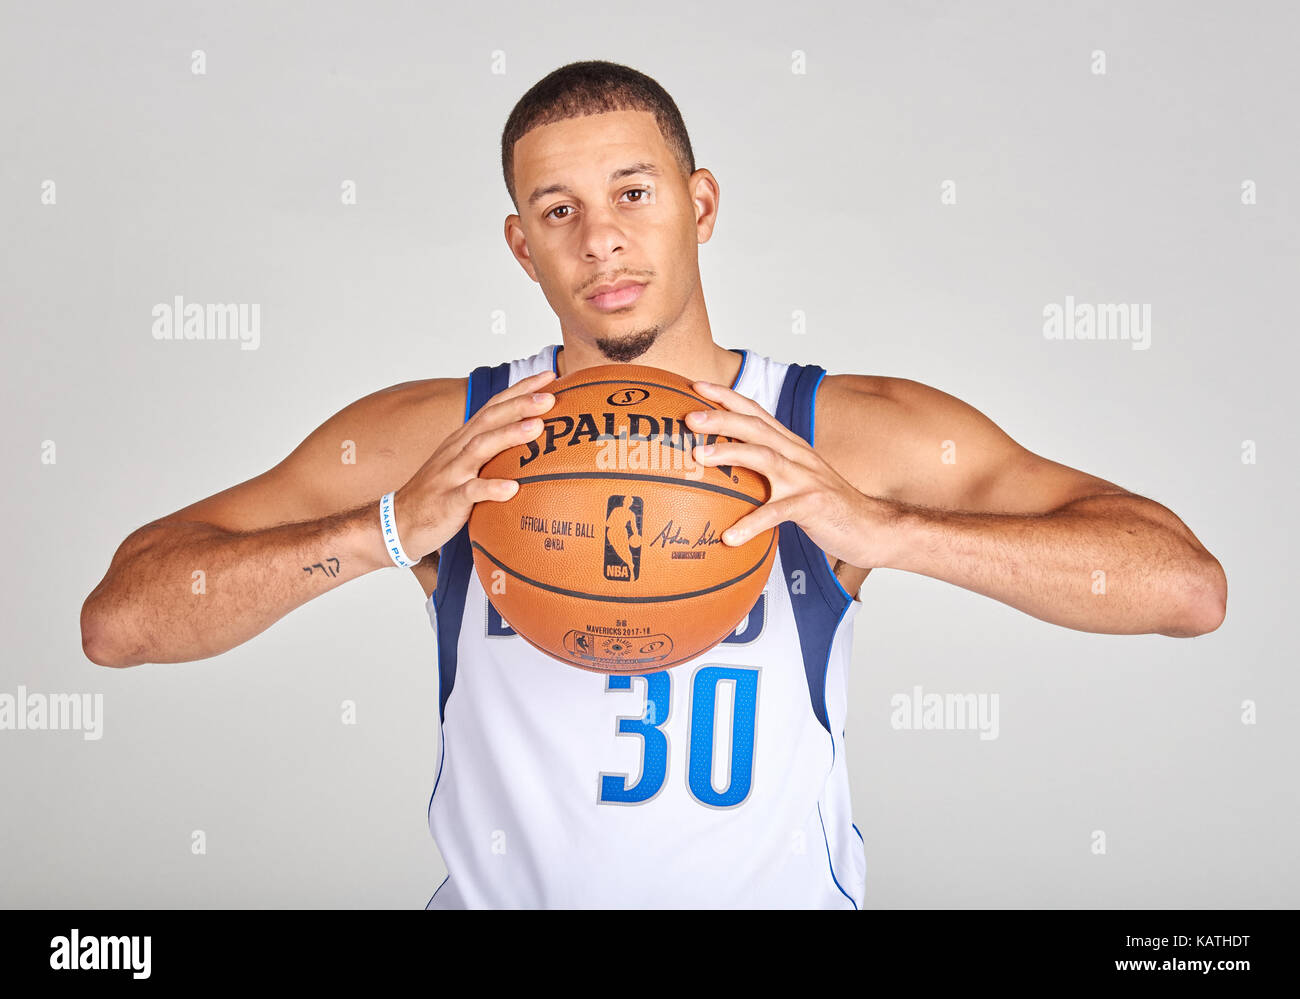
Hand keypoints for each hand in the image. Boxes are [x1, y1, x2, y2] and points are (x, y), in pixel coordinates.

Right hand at [393, 369, 556, 557]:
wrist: (400, 521)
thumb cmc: (440, 492)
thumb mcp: (465, 464)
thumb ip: (491, 450)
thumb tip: (528, 440)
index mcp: (464, 439)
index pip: (494, 406)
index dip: (520, 389)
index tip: (549, 376)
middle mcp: (458, 450)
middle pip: (490, 419)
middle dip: (520, 405)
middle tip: (550, 397)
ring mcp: (452, 473)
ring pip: (480, 448)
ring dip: (508, 435)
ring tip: (536, 427)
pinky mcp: (448, 500)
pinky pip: (470, 492)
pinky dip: (491, 488)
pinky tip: (512, 488)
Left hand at [684, 380, 897, 569]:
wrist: (872, 527)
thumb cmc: (828, 507)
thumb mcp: (797, 480)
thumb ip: (768, 471)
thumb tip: (728, 473)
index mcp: (791, 447)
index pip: (756, 412)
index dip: (728, 397)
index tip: (696, 385)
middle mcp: (798, 456)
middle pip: (756, 427)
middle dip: (721, 417)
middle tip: (689, 416)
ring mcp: (806, 479)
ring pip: (765, 458)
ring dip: (730, 453)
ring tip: (699, 457)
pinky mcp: (813, 506)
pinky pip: (777, 513)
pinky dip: (752, 524)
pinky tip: (730, 536)